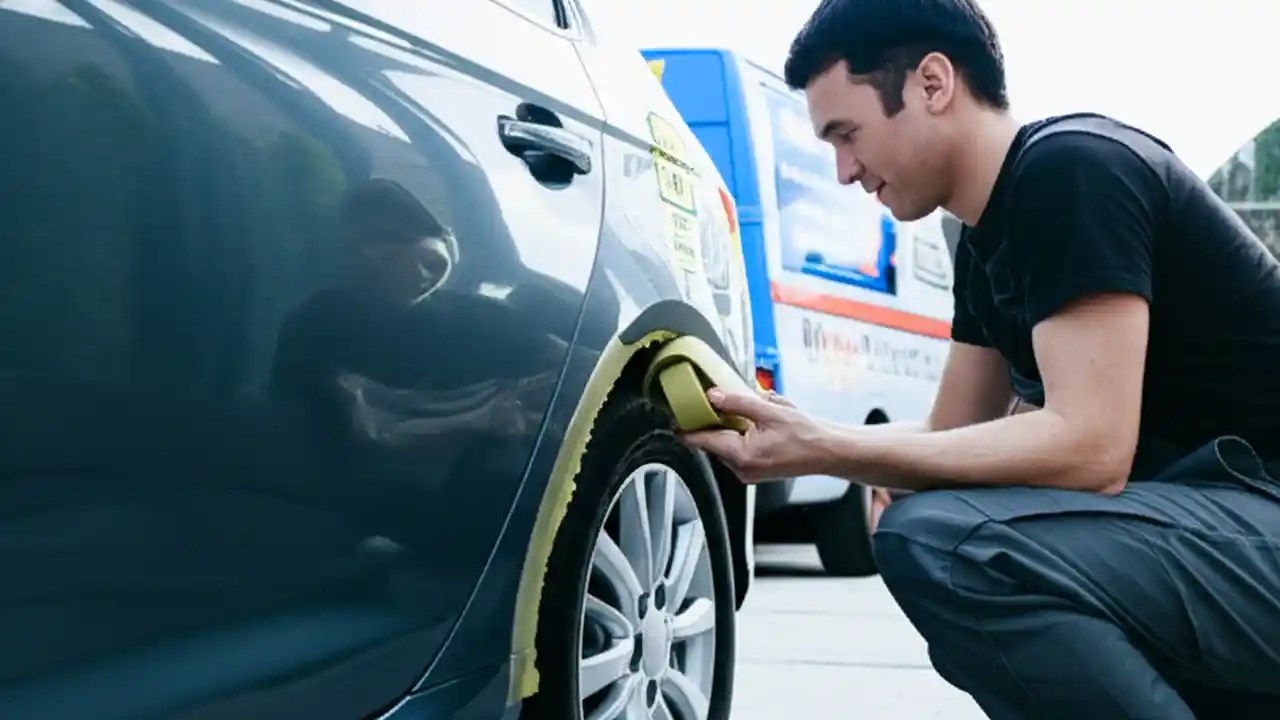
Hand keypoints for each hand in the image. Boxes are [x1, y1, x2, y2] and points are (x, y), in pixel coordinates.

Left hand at [678, 387, 836, 482]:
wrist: (828, 452)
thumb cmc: (806, 435)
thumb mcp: (771, 411)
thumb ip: (739, 402)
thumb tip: (713, 395)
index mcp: (741, 455)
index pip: (702, 442)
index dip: (685, 429)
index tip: (673, 419)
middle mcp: (741, 468)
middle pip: (713, 442)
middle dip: (712, 422)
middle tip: (711, 402)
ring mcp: (748, 472)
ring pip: (725, 446)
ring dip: (728, 428)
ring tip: (745, 412)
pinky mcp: (755, 471)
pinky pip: (737, 451)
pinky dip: (739, 436)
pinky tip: (755, 424)